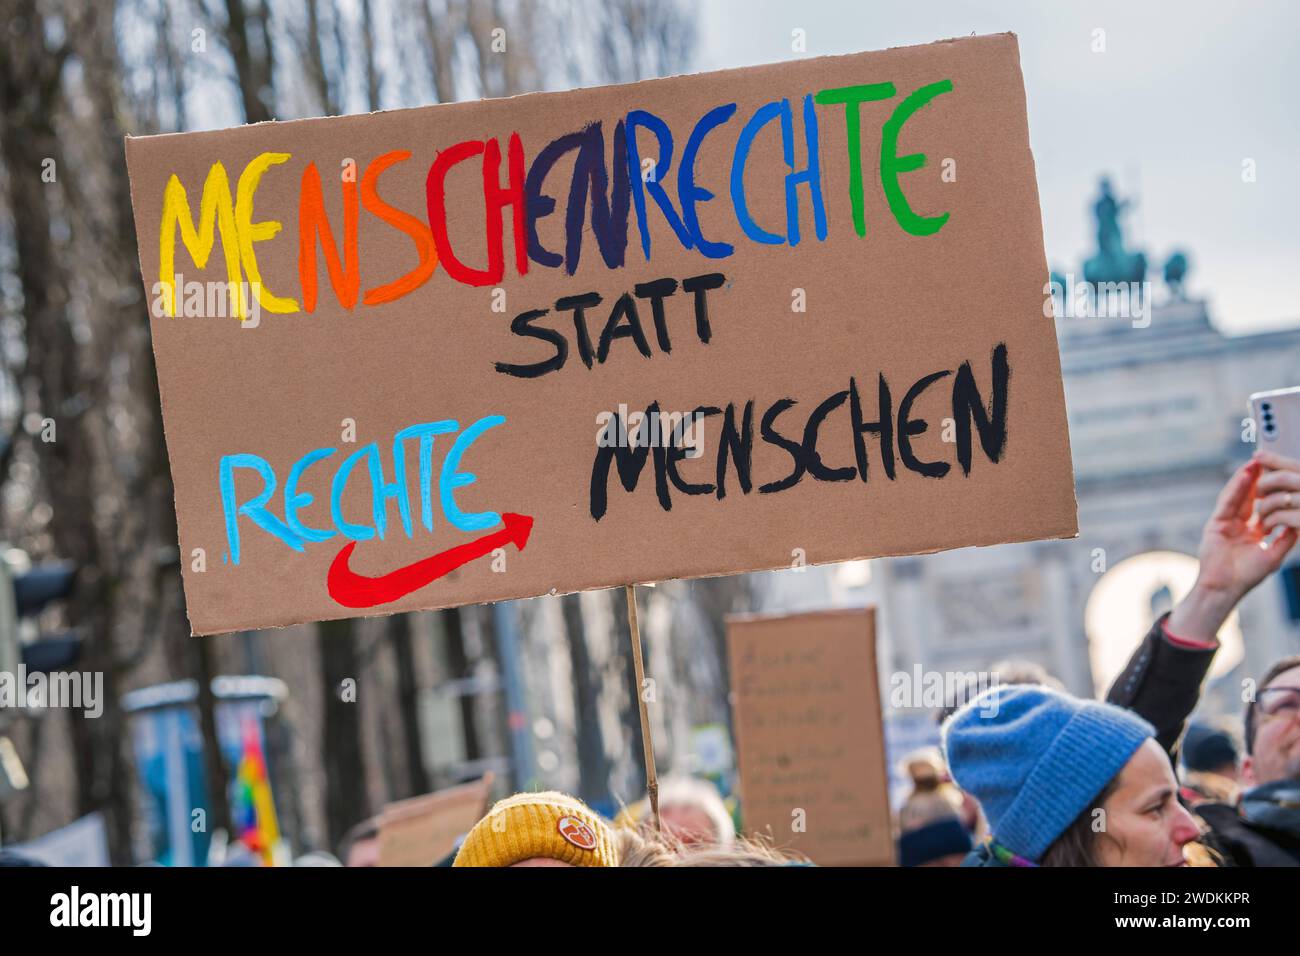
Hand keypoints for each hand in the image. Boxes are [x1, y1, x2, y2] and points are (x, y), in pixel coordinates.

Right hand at [1167, 456, 1297, 641]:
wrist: (1225, 587)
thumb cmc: (1248, 576)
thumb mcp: (1274, 555)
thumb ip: (1285, 538)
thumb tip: (1297, 523)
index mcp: (1252, 532)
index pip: (1263, 506)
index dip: (1271, 492)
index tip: (1281, 478)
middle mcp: (1238, 524)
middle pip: (1249, 497)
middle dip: (1258, 480)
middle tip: (1267, 461)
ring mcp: (1225, 523)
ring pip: (1237, 496)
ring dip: (1246, 479)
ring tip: (1257, 462)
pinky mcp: (1216, 523)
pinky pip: (1228, 502)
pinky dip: (1236, 488)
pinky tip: (1245, 476)